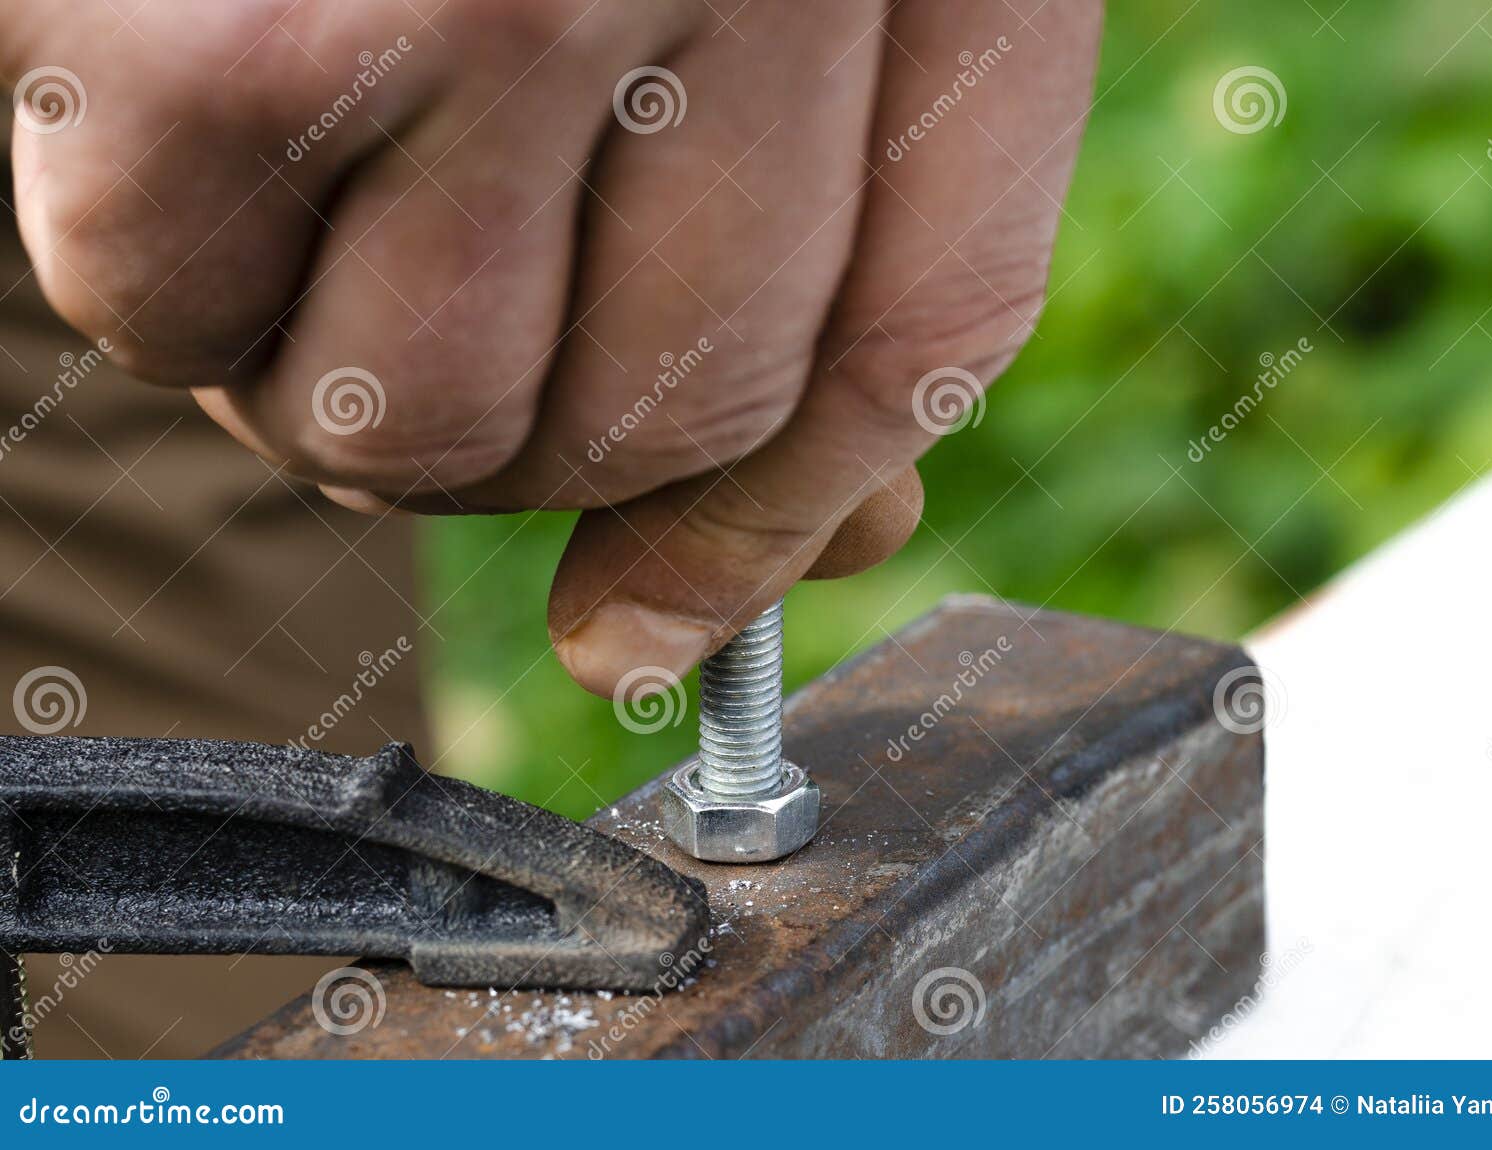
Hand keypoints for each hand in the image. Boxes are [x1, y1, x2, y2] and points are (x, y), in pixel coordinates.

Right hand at [3, 0, 1100, 696]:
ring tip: (320, 271)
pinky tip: (180, 170)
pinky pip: (179, 317)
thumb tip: (841, 545)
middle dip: (542, 456)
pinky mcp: (229, 30)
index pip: (913, 344)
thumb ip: (845, 232)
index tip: (653, 628)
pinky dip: (171, 304)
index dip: (781, 529)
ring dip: (363, 411)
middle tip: (445, 347)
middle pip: (670, 411)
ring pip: (438, 423)